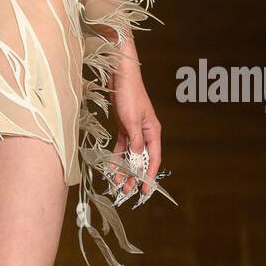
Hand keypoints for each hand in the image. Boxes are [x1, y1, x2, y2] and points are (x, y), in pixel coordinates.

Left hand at [109, 67, 161, 200]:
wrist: (120, 75)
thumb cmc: (130, 94)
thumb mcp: (131, 121)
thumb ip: (135, 141)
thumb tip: (137, 160)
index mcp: (153, 131)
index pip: (154, 159)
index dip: (149, 175)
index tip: (145, 190)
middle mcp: (146, 133)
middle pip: (141, 159)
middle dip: (134, 175)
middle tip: (126, 190)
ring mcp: (135, 130)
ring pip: (130, 154)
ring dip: (124, 168)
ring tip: (117, 182)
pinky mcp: (124, 127)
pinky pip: (122, 146)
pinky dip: (117, 156)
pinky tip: (112, 167)